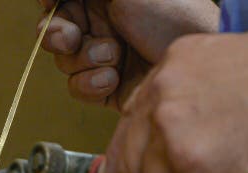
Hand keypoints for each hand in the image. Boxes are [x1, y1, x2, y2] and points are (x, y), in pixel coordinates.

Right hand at [39, 0, 218, 108]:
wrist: (195, 60)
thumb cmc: (171, 12)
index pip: (59, 3)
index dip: (51, 6)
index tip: (52, 4)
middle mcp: (101, 25)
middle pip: (54, 34)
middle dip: (59, 36)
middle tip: (72, 38)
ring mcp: (103, 57)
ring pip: (64, 63)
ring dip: (84, 60)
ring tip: (113, 56)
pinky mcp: (107, 88)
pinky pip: (78, 88)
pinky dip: (90, 84)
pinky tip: (112, 78)